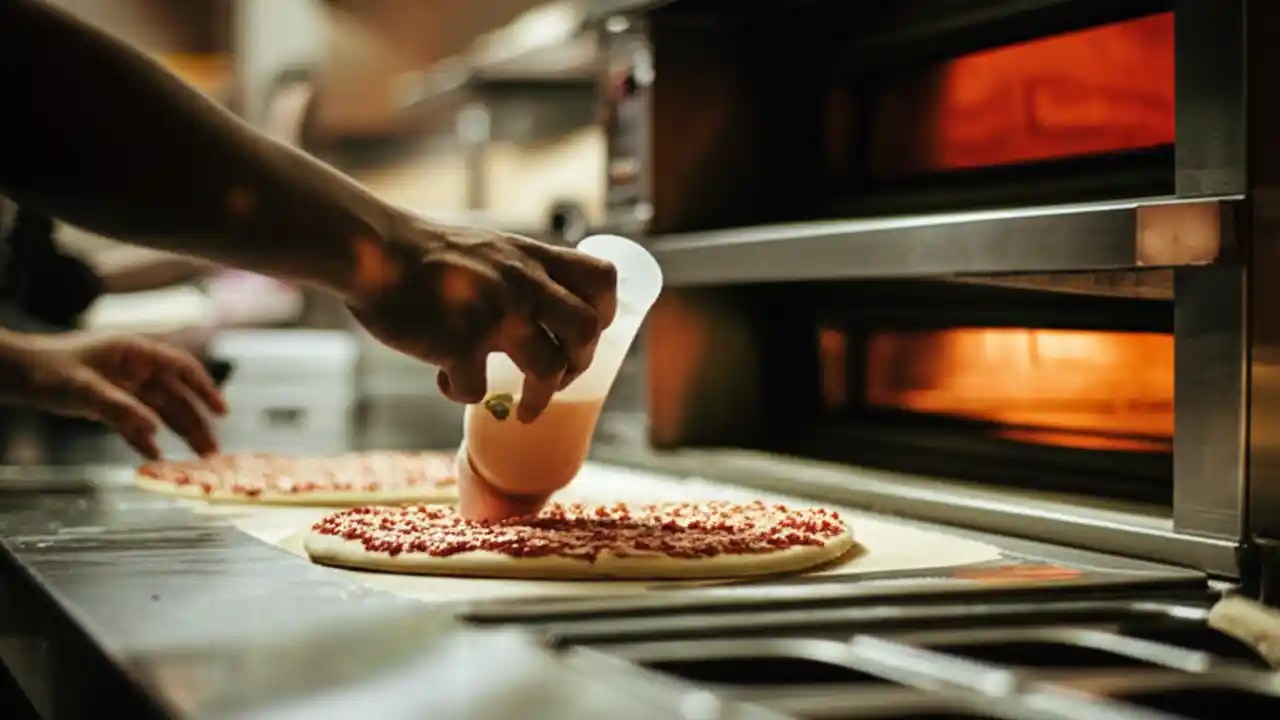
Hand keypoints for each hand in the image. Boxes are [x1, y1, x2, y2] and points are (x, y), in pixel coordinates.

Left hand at [0, 333, 226, 457]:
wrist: (12, 374)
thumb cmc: (45, 370)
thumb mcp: (83, 389)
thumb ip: (120, 408)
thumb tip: (155, 431)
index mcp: (135, 352)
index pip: (181, 367)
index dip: (204, 388)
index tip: (222, 411)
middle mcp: (134, 368)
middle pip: (175, 395)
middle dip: (195, 422)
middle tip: (213, 451)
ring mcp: (122, 385)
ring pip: (159, 410)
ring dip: (177, 433)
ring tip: (197, 458)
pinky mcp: (108, 402)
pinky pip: (135, 422)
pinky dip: (145, 438)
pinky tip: (156, 457)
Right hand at [347, 217, 616, 421]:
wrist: (373, 250)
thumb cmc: (423, 254)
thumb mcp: (488, 248)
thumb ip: (518, 272)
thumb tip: (541, 308)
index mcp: (532, 258)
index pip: (602, 279)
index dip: (605, 313)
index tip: (584, 334)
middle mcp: (524, 284)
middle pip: (587, 331)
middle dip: (581, 364)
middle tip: (561, 379)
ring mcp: (496, 315)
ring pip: (549, 369)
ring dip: (540, 398)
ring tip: (525, 410)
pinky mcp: (461, 345)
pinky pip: (478, 390)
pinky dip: (463, 393)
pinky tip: (447, 381)